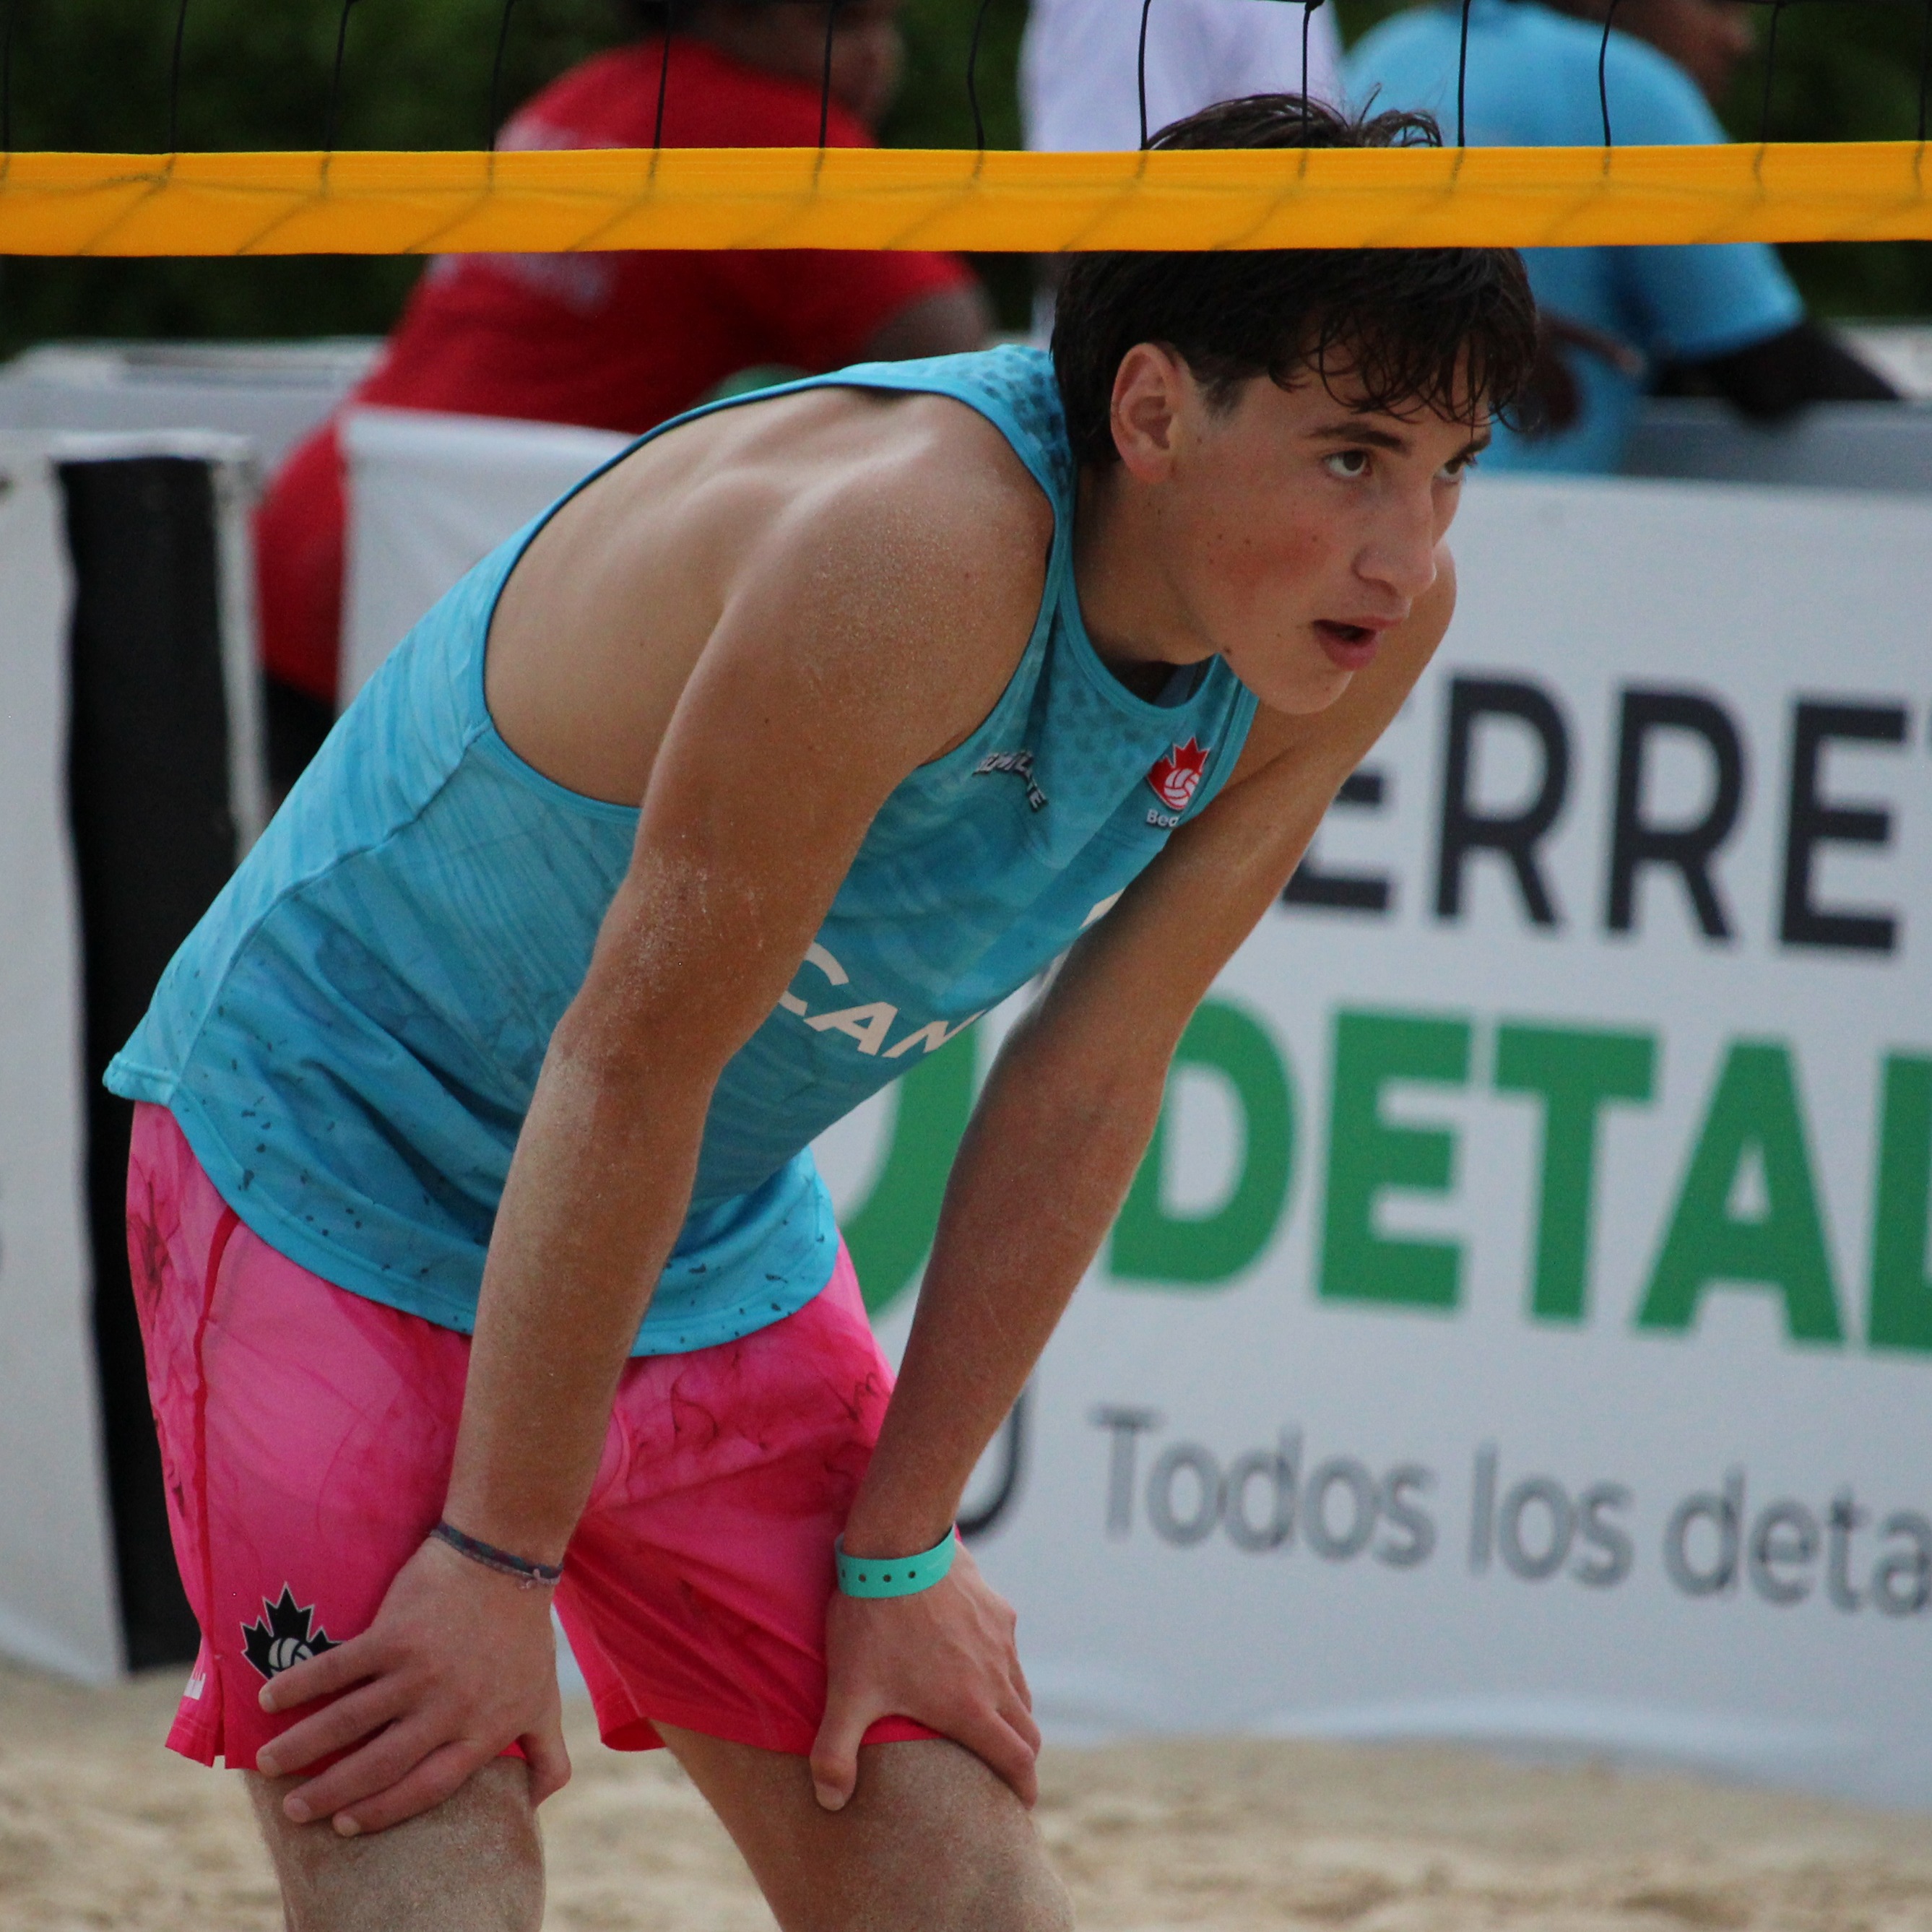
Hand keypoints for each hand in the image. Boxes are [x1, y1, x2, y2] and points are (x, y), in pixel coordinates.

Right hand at [252, 1535, 570, 1835]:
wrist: (507, 1556)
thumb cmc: (524, 1631)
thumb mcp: (545, 1701)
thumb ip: (547, 1756)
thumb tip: (537, 1804)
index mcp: (483, 1731)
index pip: (427, 1788)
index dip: (384, 1811)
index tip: (345, 1825)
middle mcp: (450, 1708)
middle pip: (380, 1765)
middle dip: (330, 1793)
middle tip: (295, 1810)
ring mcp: (421, 1671)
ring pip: (349, 1722)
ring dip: (302, 1746)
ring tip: (269, 1763)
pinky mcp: (396, 1634)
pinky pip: (338, 1669)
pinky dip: (300, 1685)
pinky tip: (270, 1697)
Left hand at [809, 1542, 1039, 1812]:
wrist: (899, 1548)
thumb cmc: (873, 1624)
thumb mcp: (847, 1693)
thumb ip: (834, 1753)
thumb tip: (830, 1802)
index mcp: (970, 1708)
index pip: (1017, 1761)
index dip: (1024, 1789)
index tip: (1022, 1806)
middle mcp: (996, 1678)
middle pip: (1027, 1730)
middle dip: (1022, 1757)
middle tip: (1007, 1773)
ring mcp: (1001, 1641)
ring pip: (1021, 1689)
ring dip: (1013, 1713)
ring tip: (991, 1723)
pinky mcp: (998, 1610)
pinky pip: (1008, 1650)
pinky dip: (1001, 1670)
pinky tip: (974, 1663)